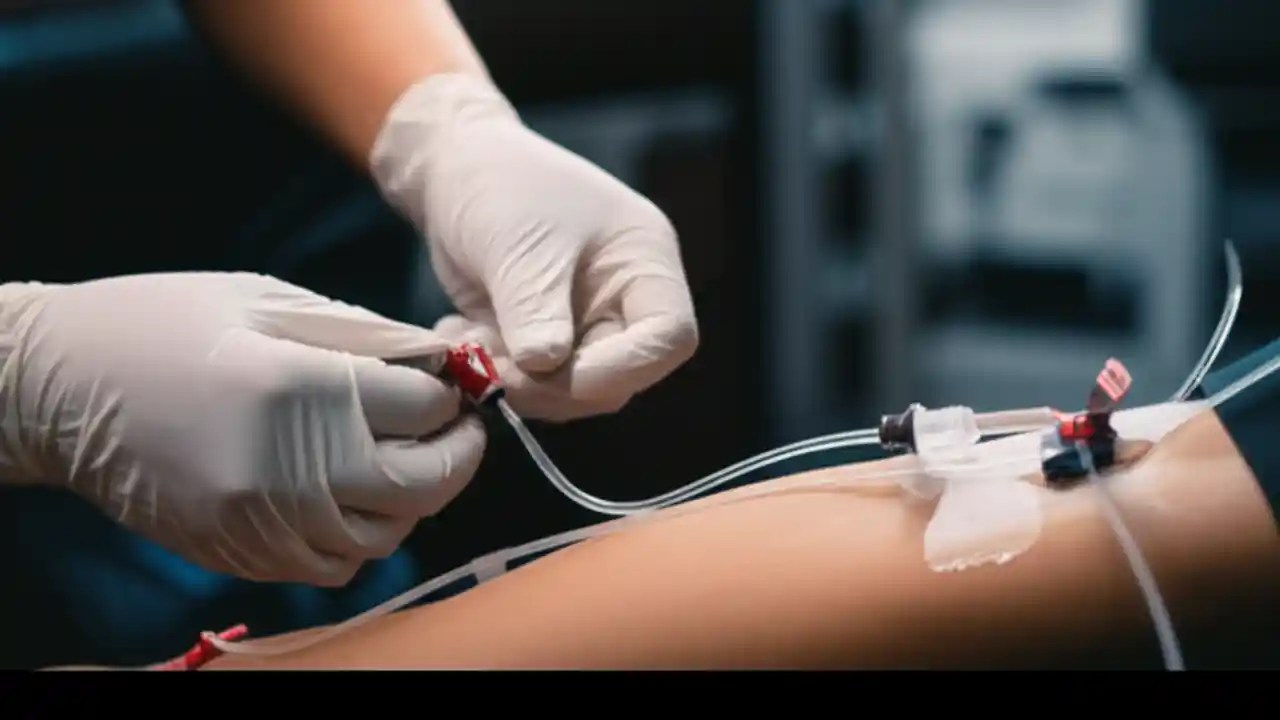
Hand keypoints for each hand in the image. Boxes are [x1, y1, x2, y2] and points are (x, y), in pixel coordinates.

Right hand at [0, 273, 483, 586]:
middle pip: (424, 484)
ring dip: (414, 499)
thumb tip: (441, 362)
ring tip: (407, 459)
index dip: (451, 393)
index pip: (424, 408)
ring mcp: (264, 520)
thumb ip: (365, 336)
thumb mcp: (270, 300)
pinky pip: (335, 564)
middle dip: (459, 455)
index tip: (452, 381)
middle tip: (460, 429)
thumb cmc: (165, 323)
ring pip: (387, 535)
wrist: (59, 389)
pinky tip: (355, 495)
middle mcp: (291, 467)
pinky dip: (363, 535)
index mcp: (301, 387)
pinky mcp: (241, 553)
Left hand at [370, 73, 698, 421]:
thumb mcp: (518, 245)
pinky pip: (531, 381)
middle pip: (617, 376)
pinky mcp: (543, 338)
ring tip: (466, 344)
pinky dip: (493, 372)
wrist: (453, 167)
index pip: (668, 336)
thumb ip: (535, 310)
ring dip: (515, 383)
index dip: (623, 367)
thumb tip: (545, 368)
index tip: (555, 370)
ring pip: (570, 390)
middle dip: (553, 386)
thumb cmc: (500, 184)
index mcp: (645, 262)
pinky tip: (459, 337)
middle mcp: (625, 299)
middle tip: (491, 370)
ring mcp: (584, 323)